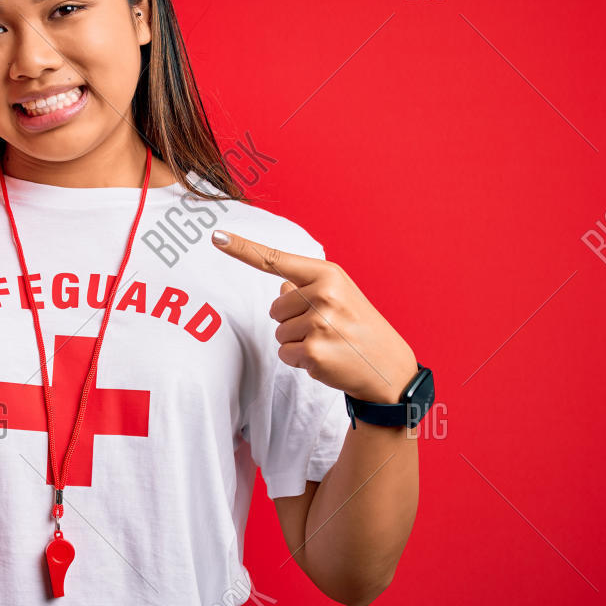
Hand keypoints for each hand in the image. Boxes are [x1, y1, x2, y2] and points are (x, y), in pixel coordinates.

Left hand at [212, 230, 417, 403]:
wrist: (388, 368)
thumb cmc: (360, 328)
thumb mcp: (340, 296)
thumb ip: (307, 288)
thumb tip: (282, 288)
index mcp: (328, 275)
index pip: (276, 260)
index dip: (243, 248)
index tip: (217, 237)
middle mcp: (323, 294)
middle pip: (274, 308)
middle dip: (292, 321)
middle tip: (326, 329)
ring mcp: (318, 323)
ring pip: (278, 332)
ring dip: (297, 342)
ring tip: (328, 343)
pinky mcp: (313, 351)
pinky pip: (284, 354)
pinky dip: (299, 360)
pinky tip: (325, 358)